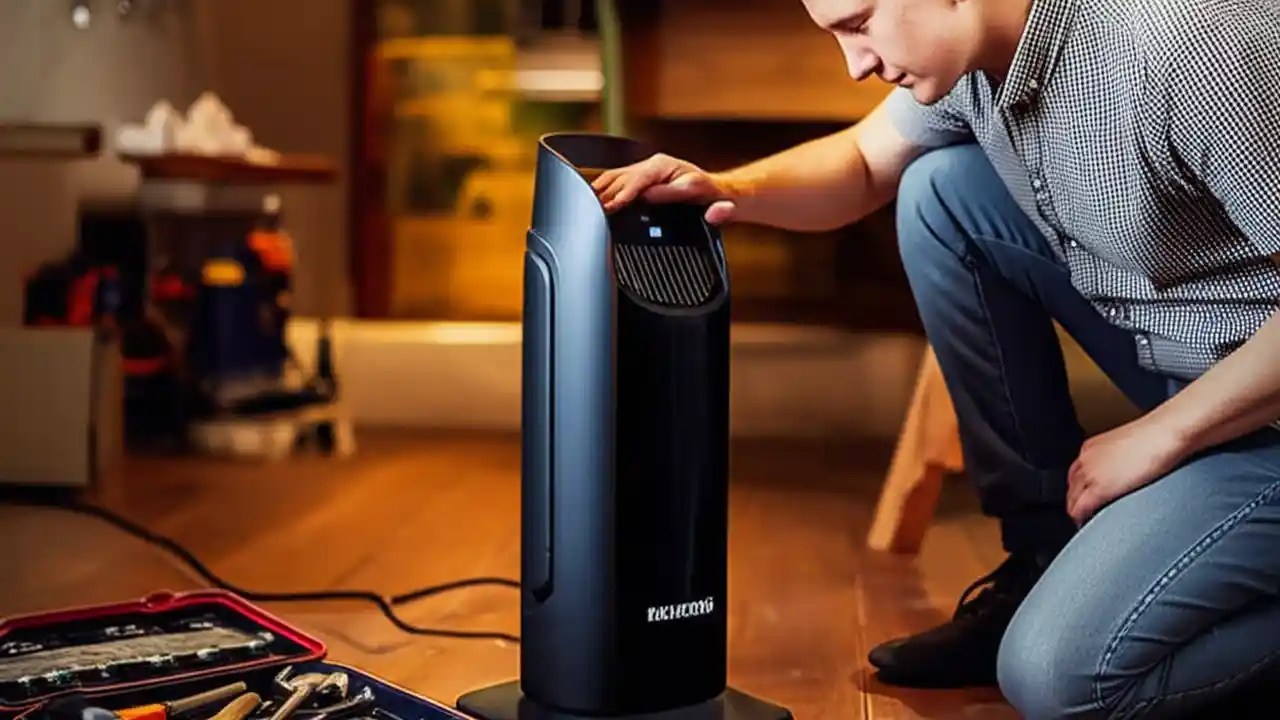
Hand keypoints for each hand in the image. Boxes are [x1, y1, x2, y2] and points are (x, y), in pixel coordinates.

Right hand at [590, 153, 737, 224]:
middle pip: (620, 177)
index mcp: (665, 167)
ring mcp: (644, 172)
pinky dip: (602, 193)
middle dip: (605, 194)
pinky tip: (591, 205)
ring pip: (613, 178)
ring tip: (584, 209)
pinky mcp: (639, 181)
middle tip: (591, 212)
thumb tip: (654, 197)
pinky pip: (616, 184)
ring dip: (599, 192)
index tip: (613, 206)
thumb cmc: (711, 196)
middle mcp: (652, 166)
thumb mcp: (707, 199)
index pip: (637, 179)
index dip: (623, 193)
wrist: (715, 193)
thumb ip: (684, 198)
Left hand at [1066, 415, 1189, 524]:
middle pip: (1071, 487)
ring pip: (1072, 499)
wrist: (1164, 434)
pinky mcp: (1099, 489)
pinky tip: (1087, 524)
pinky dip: (1081, 518)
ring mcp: (1090, 474)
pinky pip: (1080, 509)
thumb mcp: (1127, 446)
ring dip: (1077, 510)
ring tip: (1086, 521)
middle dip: (1075, 500)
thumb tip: (1124, 469)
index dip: (1078, 488)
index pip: (1076, 473)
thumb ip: (1118, 458)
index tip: (1083, 497)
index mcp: (1091, 448)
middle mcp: (1085, 460)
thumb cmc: (1157, 437)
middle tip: (1084, 513)